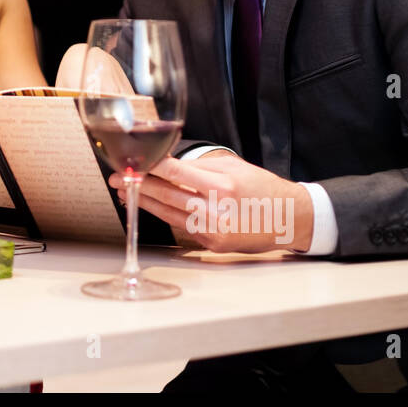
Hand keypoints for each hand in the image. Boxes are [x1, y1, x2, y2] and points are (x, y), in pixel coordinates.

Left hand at [108, 150, 313, 253]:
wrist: (290, 219)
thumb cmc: (263, 189)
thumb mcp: (235, 168)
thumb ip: (202, 167)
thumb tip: (170, 166)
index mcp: (221, 185)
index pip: (177, 173)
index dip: (151, 167)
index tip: (133, 162)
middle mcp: (215, 209)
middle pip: (167, 195)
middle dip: (138, 185)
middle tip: (118, 178)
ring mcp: (212, 230)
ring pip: (169, 213)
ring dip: (144, 203)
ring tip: (126, 193)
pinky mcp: (212, 244)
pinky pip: (182, 226)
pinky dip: (164, 215)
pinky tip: (150, 208)